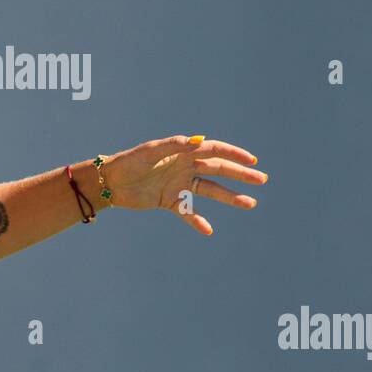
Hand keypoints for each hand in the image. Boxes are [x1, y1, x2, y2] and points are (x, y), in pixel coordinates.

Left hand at [101, 136, 266, 235]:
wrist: (110, 181)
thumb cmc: (131, 161)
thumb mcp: (153, 151)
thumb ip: (177, 145)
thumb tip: (201, 141)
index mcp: (183, 151)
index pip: (215, 150)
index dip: (235, 154)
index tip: (253, 161)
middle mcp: (185, 166)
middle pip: (219, 170)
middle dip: (241, 175)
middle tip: (262, 180)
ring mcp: (179, 184)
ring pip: (210, 191)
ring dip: (230, 197)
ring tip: (250, 204)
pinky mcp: (170, 201)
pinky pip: (188, 212)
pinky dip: (198, 221)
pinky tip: (208, 230)